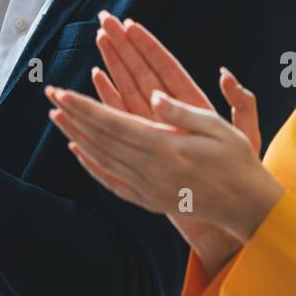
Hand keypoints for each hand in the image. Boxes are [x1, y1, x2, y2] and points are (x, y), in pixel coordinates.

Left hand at [47, 18, 281, 243]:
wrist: (244, 205)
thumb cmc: (236, 160)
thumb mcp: (217, 128)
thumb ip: (182, 113)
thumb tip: (153, 96)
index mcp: (165, 147)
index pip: (113, 122)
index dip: (84, 106)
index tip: (62, 91)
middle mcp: (149, 169)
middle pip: (100, 138)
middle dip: (73, 114)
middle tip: (51, 93)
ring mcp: (145, 187)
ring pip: (101, 158)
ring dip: (75, 135)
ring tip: (56, 116)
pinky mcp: (146, 199)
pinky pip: (110, 180)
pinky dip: (90, 164)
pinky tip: (77, 150)